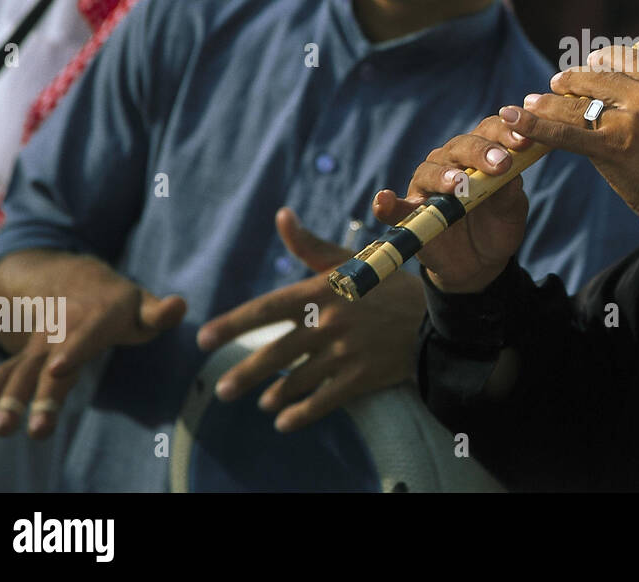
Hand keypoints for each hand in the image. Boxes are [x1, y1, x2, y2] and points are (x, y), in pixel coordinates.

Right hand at [0, 252, 185, 438]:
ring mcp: (41, 343)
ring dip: (10, 399)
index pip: (85, 336)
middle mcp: (62, 330)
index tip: (58, 368)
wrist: (74, 279)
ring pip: (23, 371)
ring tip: (1, 429)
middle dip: (42, 395)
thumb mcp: (141, 303)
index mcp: (96, 317)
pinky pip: (6, 371)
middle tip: (38, 427)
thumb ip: (160, 313)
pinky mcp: (28, 355)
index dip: (73, 350)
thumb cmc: (120, 303)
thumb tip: (179, 306)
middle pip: (49, 364)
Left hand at [195, 207, 424, 432]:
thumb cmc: (388, 284)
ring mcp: (347, 351)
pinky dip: (302, 414)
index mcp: (324, 291)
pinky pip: (324, 400)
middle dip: (246, 374)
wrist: (435, 315)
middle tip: (223, 391)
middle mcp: (331, 322)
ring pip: (298, 379)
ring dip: (275, 395)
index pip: (268, 309)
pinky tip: (284, 421)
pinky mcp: (363, 376)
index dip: (233, 324)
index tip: (204, 339)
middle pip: (277, 353)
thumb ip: (310, 245)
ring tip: (261, 403)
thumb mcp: (352, 260)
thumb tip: (281, 216)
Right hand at [371, 115, 531, 294]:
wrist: (480, 263)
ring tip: (457, 183)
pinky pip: (394, 209)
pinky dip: (387, 204)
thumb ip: (510, 193)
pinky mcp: (409, 215)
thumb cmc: (497, 226)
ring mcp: (426, 187)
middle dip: (480, 152)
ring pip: (429, 171)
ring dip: (443, 175)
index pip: (489, 132)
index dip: (505, 133)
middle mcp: (449, 162)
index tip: (523, 142)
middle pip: (460, 147)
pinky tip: (383, 200)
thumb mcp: (511, 211)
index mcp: (479, 154)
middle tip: (500, 164)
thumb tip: (512, 174)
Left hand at [501, 45, 638, 245]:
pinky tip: (515, 118)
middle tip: (555, 84)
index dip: (601, 61)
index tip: (588, 66)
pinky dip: (536, 125)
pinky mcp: (613, 147)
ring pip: (578, 102)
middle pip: (597, 77)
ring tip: (530, 102)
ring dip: (549, 101)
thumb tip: (621, 88)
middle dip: (571, 80)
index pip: (625, 58)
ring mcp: (631, 120)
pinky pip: (566, 132)